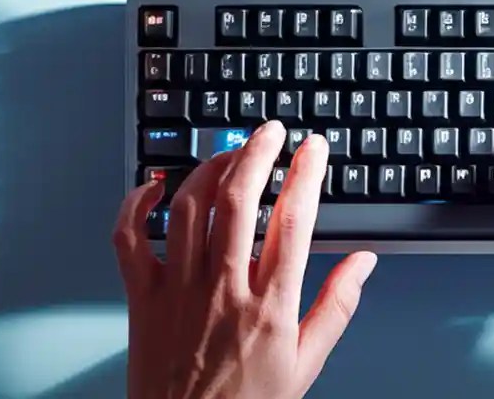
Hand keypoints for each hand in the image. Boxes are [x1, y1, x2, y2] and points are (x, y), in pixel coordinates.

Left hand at [113, 121, 377, 398]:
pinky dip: (136, 205)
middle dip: (257, 151)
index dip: (307, 173)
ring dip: (209, 169)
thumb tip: (364, 262)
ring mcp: (176, 291)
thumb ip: (336, 306)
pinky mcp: (141, 299)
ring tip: (229, 153)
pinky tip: (153, 187)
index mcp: (269, 306)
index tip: (315, 147)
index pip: (293, 221)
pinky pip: (129, 239)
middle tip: (271, 130)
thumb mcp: (307, 363)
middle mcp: (222, 291)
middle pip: (238, 200)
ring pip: (188, 208)